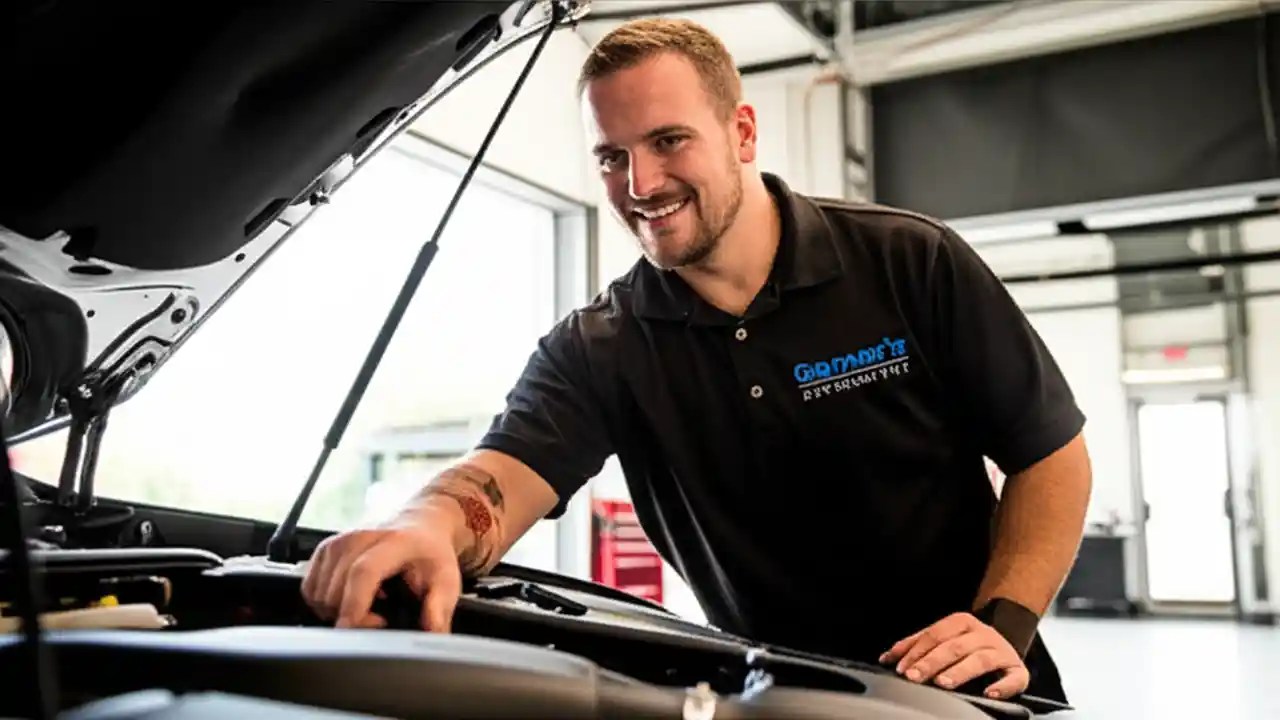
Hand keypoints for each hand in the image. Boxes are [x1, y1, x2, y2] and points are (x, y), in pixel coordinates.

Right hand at [300, 511, 461, 631]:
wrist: (421, 526)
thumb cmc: (431, 554)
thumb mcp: (447, 580)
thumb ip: (439, 609)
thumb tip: (432, 634)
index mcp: (392, 542)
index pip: (362, 573)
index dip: (354, 607)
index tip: (354, 630)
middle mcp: (358, 538)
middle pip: (335, 590)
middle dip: (352, 616)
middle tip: (379, 617)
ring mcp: (337, 542)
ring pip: (319, 594)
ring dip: (338, 610)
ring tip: (368, 604)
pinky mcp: (323, 550)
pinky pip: (310, 589)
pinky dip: (325, 601)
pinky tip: (350, 597)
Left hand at [879, 612, 1028, 699]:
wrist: (1006, 643)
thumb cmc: (967, 645)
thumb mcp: (943, 638)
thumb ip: (916, 645)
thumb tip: (887, 658)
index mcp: (962, 622)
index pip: (935, 635)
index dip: (917, 651)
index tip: (901, 668)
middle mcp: (983, 634)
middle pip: (954, 646)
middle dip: (931, 662)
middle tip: (915, 677)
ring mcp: (1002, 651)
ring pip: (980, 659)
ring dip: (960, 671)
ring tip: (943, 683)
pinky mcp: (1019, 670)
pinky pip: (1014, 678)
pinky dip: (1002, 686)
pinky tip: (989, 693)